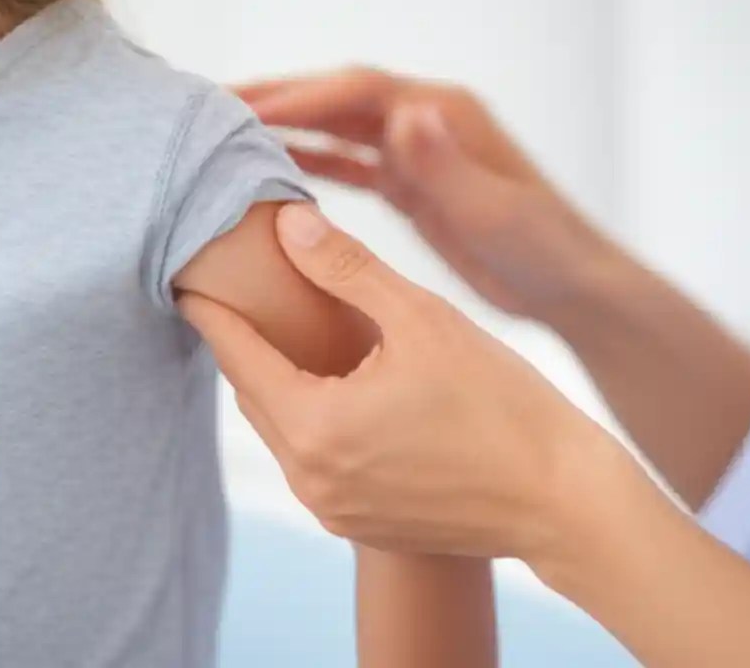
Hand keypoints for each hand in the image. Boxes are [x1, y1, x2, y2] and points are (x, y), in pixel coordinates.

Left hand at [179, 203, 654, 582]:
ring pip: (281, 430)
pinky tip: (331, 388)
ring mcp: (331, 510)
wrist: (561, 502)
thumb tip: (287, 223)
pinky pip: (312, 461)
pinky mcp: (358, 525)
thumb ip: (346, 268)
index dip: (210, 309)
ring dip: (276, 384)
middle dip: (241, 344)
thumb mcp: (422, 319)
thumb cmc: (501, 404)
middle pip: (252, 394)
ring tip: (276, 335)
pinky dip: (309, 420)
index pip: (236, 354)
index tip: (187, 274)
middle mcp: (309, 478)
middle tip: (229, 296)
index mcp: (315, 426)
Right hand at [237, 67, 612, 320]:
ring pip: (337, 128)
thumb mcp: (495, 211)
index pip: (357, 92)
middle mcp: (425, 122)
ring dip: (286, 126)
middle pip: (337, 97)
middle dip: (278, 99)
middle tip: (212, 108)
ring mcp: (417, 152)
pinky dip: (311, 162)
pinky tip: (272, 173)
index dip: (300, 97)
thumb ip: (447, 165)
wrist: (572, 286)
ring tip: (226, 134)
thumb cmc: (545, 250)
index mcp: (444, 115)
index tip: (244, 112)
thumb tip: (405, 111)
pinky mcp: (412, 186)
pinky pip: (350, 164)